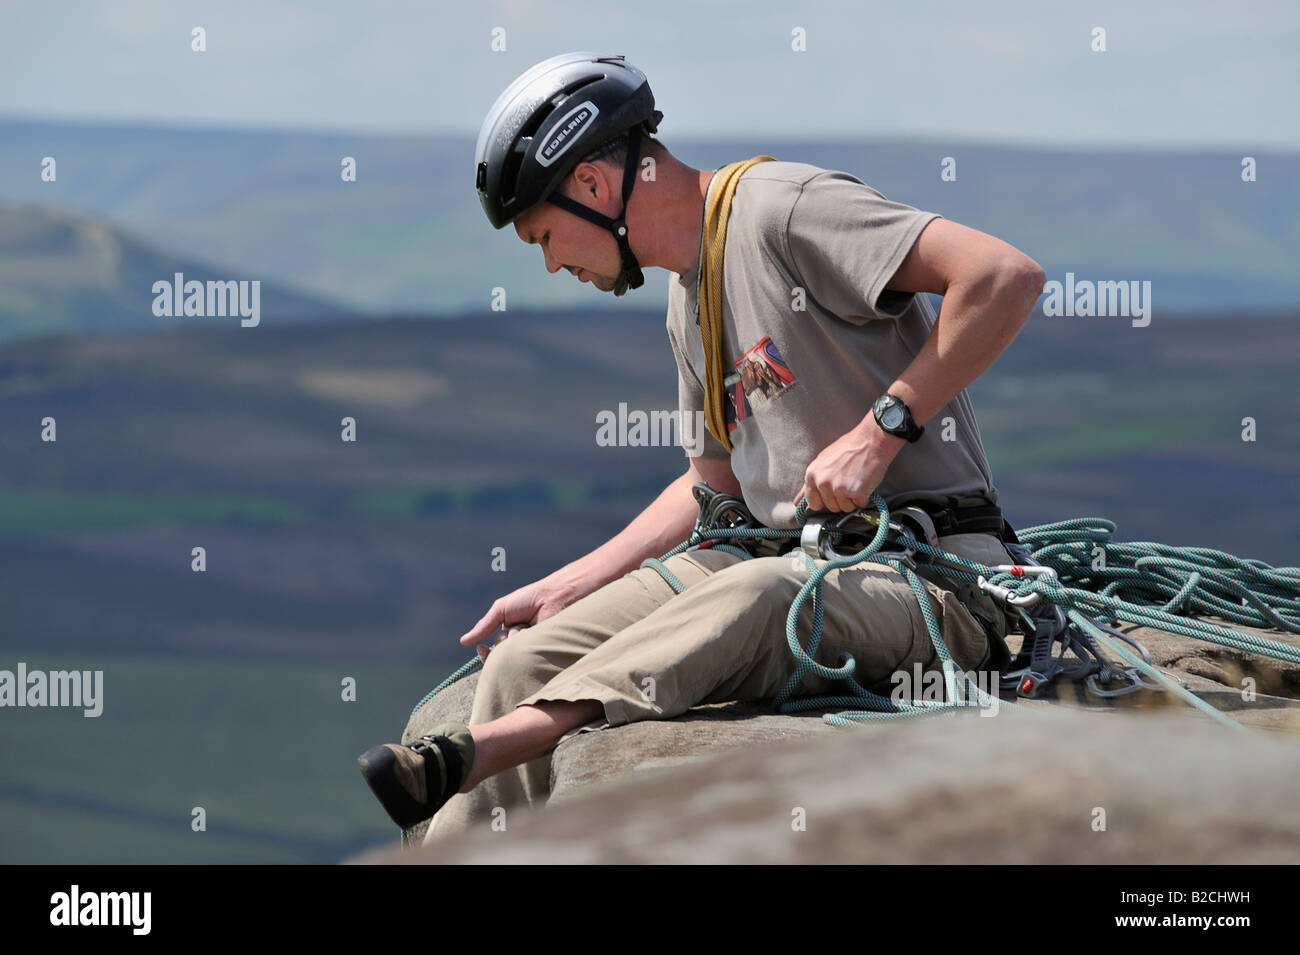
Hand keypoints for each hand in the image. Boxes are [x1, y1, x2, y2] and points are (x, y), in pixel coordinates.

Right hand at [459, 579, 574, 661]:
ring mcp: (530, 649)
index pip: (492, 652)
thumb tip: (463, 641)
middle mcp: (519, 644)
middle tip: (512, 631)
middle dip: (503, 644)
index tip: (481, 649)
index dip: (485, 654)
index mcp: (508, 634)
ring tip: (527, 625)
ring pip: (513, 656)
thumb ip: (484, 626)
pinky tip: (533, 630)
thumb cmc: (529, 599)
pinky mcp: (542, 653)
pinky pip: (526, 658)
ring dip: (516, 638)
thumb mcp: (501, 610)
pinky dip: (525, 642)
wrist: (554, 597)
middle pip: (501, 657)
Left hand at [794, 421, 903, 513]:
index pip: (813, 502)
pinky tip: (865, 482)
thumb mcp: (823, 461)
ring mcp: (839, 488)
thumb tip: (797, 503)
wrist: (871, 440)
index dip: (824, 500)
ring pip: (846, 508)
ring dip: (853, 499)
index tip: (832, 493)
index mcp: (811, 475)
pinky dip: (864, 497)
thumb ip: (810, 483)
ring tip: (856, 480)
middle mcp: (823, 483)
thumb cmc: (848, 448)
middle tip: (849, 480)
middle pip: (831, 507)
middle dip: (841, 498)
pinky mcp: (856, 492)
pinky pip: (860, 504)